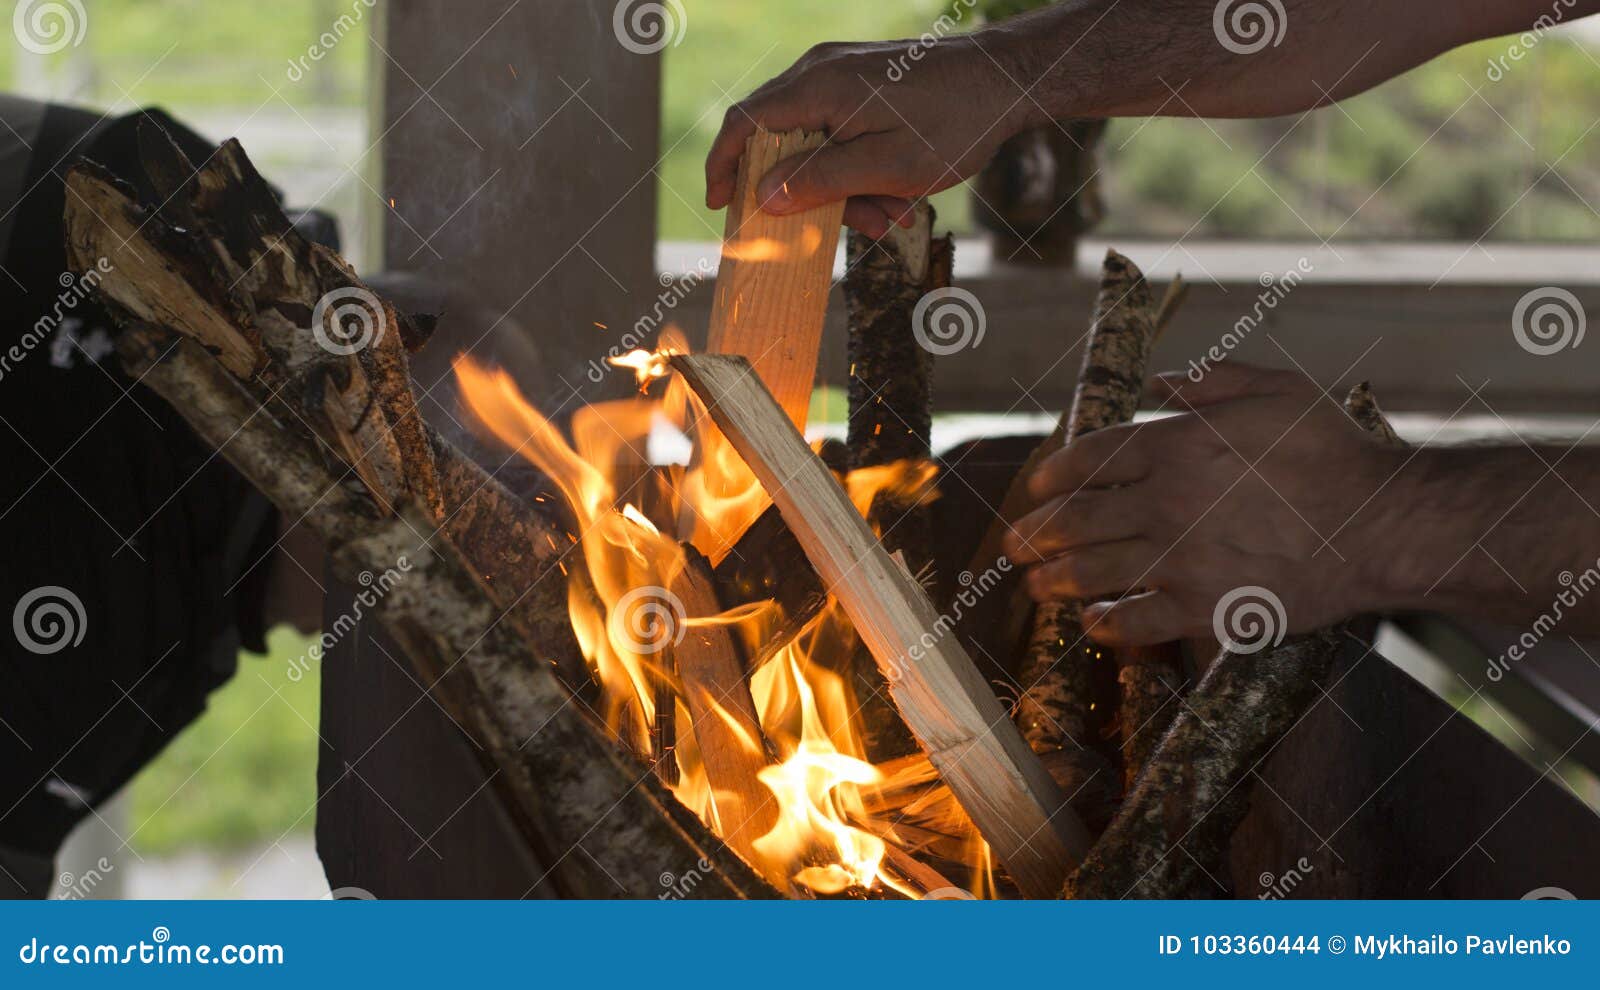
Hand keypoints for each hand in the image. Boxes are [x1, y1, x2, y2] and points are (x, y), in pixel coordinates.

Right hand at [704, 36, 1034, 236]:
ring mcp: (844, 73)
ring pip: (818, 142)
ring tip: (897, 214)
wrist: (1009, 79)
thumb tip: (762, 196)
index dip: (725, 165)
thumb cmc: (953, 122)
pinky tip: (901, 194)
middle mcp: (821, 71)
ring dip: (848, 188)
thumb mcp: (886, 167)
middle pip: (783, 139)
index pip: (745, 123)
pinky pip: (844, 132)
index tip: (723, 204)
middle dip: (813, 194)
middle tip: (859, 225)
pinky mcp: (865, 82)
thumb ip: (820, 181)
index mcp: (818, 87)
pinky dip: (862, 167)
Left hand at [1002, 364, 1407, 646]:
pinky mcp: (1204, 609)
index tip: (1035, 487)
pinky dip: (1104, 624)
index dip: (1051, 475)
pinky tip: (1091, 622)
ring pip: (1091, 572)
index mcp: (1174, 445)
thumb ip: (1212, 381)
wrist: (1380, 527)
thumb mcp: (1275, 391)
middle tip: (1013, 544)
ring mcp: (1179, 559)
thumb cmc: (1333, 454)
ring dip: (1052, 580)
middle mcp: (1165, 503)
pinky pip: (1134, 621)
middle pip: (1074, 520)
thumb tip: (1161, 381)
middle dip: (1034, 532)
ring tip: (1033, 585)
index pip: (1087, 460)